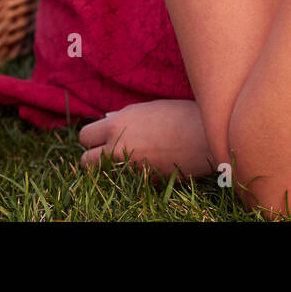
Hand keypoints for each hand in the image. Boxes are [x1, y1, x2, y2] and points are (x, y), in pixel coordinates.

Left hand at [79, 99, 214, 181]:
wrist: (206, 135)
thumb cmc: (180, 115)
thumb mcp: (147, 109)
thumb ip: (123, 118)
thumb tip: (107, 122)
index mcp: (117, 125)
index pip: (84, 136)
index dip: (92, 138)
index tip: (102, 138)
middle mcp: (119, 148)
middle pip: (85, 161)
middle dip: (93, 158)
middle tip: (109, 153)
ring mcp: (131, 168)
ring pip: (105, 175)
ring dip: (112, 169)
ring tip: (131, 158)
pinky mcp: (145, 182)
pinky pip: (130, 180)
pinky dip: (136, 175)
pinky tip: (151, 163)